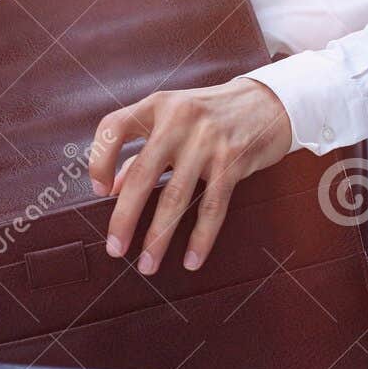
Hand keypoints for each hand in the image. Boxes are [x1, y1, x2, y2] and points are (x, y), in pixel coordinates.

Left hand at [87, 78, 292, 274]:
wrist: (268, 102)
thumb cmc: (209, 115)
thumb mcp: (172, 120)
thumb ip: (141, 150)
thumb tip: (110, 188)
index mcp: (157, 105)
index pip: (114, 127)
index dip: (99, 160)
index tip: (99, 191)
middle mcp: (179, 120)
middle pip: (142, 174)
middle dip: (124, 217)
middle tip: (115, 248)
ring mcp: (208, 141)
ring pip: (175, 197)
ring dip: (158, 237)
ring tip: (147, 265)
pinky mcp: (233, 161)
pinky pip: (212, 207)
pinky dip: (200, 238)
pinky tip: (191, 260)